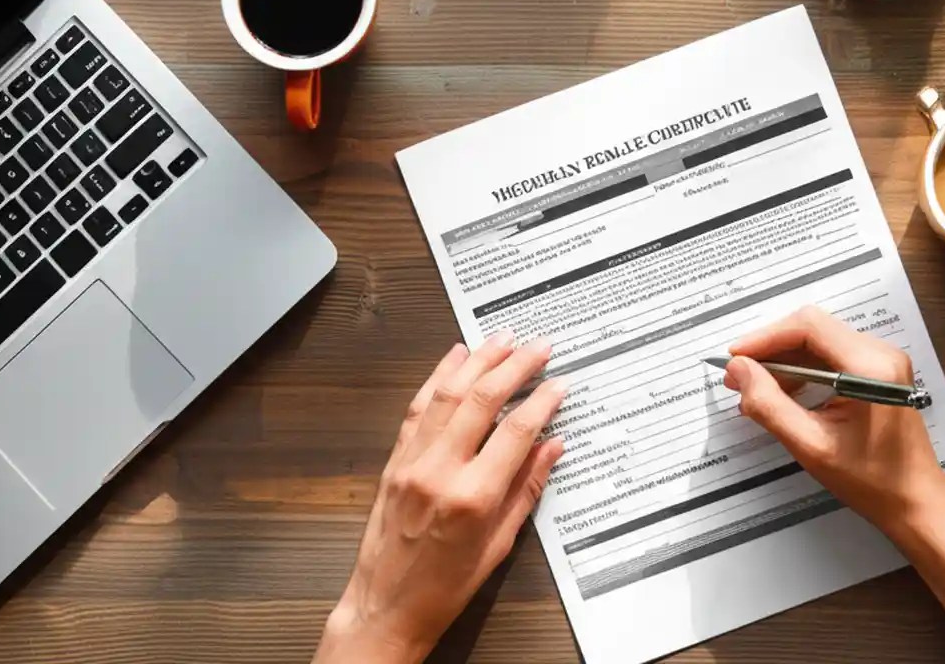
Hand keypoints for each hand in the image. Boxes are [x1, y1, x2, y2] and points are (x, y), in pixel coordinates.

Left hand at [316, 334, 566, 663]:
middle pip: (482, 400)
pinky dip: (437, 377)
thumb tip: (552, 447)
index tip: (559, 382)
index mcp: (472, 497)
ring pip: (447, 394)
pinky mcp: (394, 460)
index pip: (515, 431)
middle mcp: (439, 471)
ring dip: (477, 360)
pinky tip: (454, 358)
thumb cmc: (444, 586)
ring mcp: (412, 462)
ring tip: (501, 338)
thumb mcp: (499, 544)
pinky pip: (418, 407)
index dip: (542, 400)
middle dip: (514, 366)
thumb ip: (526, 489)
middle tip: (537, 346)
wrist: (385, 606)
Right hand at [724, 306, 944, 533]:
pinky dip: (801, 369)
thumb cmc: (873, 480)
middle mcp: (880, 354)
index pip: (808, 327)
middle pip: (812, 329)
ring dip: (783, 359)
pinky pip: (830, 356)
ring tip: (755, 388)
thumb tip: (739, 371)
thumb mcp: (811, 446)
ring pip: (818, 341)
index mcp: (870, 367)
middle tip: (739, 375)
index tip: (735, 357)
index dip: (765, 338)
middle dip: (770, 348)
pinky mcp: (876, 372)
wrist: (915, 500)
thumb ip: (770, 405)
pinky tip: (782, 393)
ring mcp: (881, 361)